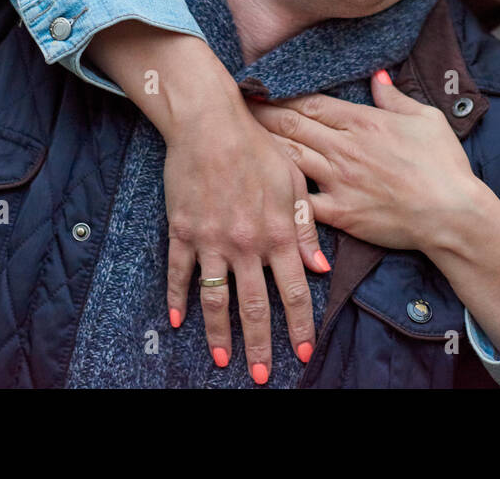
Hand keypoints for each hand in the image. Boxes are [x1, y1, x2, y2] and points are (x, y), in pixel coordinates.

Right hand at [82, 20, 327, 383]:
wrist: (210, 123)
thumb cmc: (258, 147)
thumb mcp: (293, 181)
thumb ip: (307, 226)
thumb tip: (321, 267)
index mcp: (278, 233)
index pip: (294, 291)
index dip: (299, 326)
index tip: (303, 353)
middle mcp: (246, 244)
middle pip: (254, 306)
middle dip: (260, 345)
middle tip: (261, 376)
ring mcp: (211, 240)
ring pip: (216, 299)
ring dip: (219, 334)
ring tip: (222, 360)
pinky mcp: (183, 231)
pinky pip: (179, 273)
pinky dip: (178, 298)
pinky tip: (178, 321)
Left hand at [249, 70, 479, 251]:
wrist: (452, 213)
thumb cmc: (445, 165)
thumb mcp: (426, 119)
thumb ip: (395, 98)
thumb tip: (378, 76)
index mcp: (363, 122)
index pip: (311, 102)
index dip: (281, 93)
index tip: (258, 86)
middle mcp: (344, 148)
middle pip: (291, 126)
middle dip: (260, 114)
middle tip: (234, 105)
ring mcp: (339, 181)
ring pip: (289, 157)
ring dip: (261, 147)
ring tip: (236, 138)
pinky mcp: (340, 213)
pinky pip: (301, 202)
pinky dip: (279, 193)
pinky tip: (256, 188)